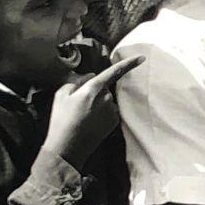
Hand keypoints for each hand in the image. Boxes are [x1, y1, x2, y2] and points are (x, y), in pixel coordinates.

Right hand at [43, 55, 143, 169]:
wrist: (67, 147)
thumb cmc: (61, 119)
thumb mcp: (62, 94)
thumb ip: (77, 80)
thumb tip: (90, 76)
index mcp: (94, 88)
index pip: (114, 72)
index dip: (129, 63)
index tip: (142, 58)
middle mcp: (107, 98)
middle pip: (104, 88)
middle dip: (94, 91)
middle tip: (77, 104)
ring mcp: (112, 111)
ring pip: (106, 100)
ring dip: (97, 104)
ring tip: (81, 116)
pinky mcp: (114, 122)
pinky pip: (109, 112)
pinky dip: (101, 114)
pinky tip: (89, 122)